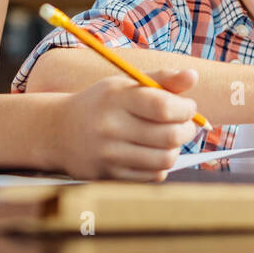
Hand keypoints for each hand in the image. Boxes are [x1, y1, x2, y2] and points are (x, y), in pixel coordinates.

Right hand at [56, 68, 200, 180]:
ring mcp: (109, 155)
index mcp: (117, 98)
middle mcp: (111, 127)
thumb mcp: (126, 83)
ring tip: (169, 138)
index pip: (163, 107)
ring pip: (165, 159)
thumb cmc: (102, 103)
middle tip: (185, 124)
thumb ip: (161, 79)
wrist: (59, 132)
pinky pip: (152, 176)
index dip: (186, 109)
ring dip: (176, 149)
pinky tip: (152, 152)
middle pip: (169, 136)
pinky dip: (160, 165)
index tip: (188, 107)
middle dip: (187, 130)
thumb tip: (193, 76)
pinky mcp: (109, 176)